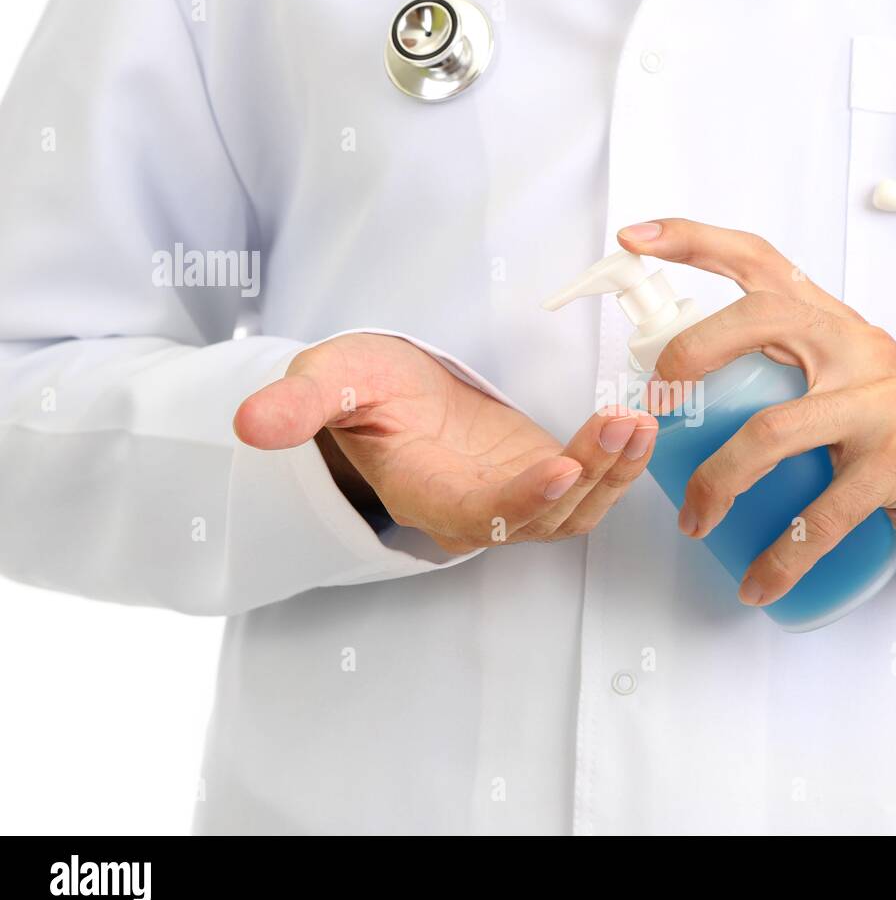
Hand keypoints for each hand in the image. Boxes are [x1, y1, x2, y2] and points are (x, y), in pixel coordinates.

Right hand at [234, 332, 656, 552]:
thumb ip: (299, 404)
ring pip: (578, 508)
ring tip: (641, 421)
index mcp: (427, 494)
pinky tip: (643, 421)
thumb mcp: (328, 381)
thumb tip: (247, 424)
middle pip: (546, 518)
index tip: (560, 468)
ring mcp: (516, 495)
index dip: (522, 501)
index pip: (480, 515)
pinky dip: (619, 460)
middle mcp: (478, 509)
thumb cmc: (359, 389)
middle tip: (623, 426)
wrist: (388, 394)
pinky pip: (592, 482)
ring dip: (615, 472)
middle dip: (590, 479)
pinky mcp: (544, 472)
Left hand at [617, 219, 895, 605]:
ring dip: (717, 483)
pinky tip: (759, 581)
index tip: (636, 237)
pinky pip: (819, 515)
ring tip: (695, 521)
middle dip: (690, 355)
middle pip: (759, 320)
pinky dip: (780, 555)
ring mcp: (882, 402)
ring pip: (772, 432)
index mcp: (833, 324)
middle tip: (657, 409)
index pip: (760, 262)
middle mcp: (857, 347)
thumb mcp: (850, 379)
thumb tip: (696, 389)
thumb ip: (791, 369)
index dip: (696, 241)